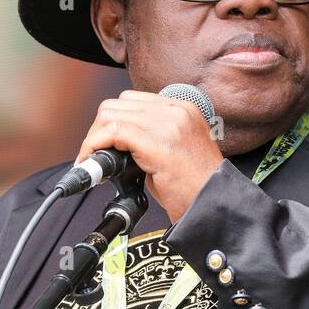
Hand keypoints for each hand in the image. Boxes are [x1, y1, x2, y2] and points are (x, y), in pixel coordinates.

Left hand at [75, 89, 223, 223]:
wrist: (214, 207)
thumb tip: (116, 143)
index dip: (112, 122)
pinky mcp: (159, 143)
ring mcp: (169, 124)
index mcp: (183, 109)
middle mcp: (176, 111)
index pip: (133, 100)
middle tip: (94, 154)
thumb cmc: (196, 189)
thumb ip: (150, 139)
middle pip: (119, 104)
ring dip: (95, 137)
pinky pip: (114, 132)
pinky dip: (95, 145)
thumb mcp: (174, 153)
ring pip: (112, 114)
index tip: (103, 144)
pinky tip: (93, 163)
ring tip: (93, 161)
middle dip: (99, 129)